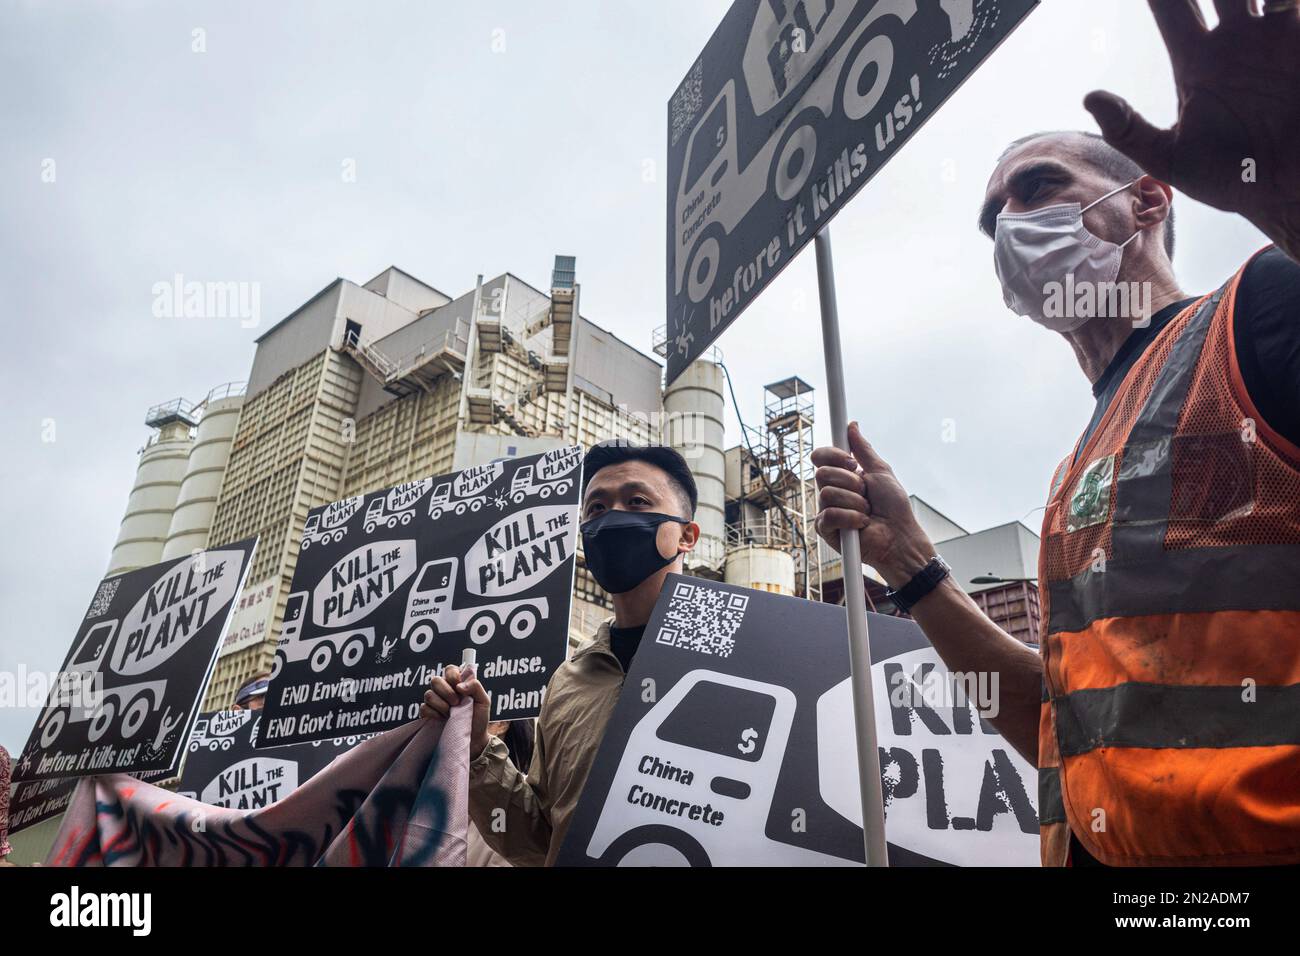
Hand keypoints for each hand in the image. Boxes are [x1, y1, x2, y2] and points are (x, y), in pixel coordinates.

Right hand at [420, 663, 491, 757]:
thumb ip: (475, 686)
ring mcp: (435, 702)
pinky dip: (434, 714)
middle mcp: (444, 690)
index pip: (449, 669)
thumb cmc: (479, 719)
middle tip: (457, 702)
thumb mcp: (484, 701)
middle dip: (447, 692)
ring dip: (441, 705)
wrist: (474, 740)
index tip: (459, 687)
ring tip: (451, 713)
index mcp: (458, 683)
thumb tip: (459, 685)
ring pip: (428, 694)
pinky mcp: (428, 714)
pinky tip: (443, 719)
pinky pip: (424, 708)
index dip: (452, 676)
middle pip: (435, 680)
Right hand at [812, 422, 934, 587]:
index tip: (852, 461)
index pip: (821, 457)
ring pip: (827, 494)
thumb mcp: (880, 472)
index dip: (833, 455)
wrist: (900, 536)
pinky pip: (829, 515)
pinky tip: (861, 524)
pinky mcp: (826, 530)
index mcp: (842, 476)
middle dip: (850, 482)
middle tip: (866, 493)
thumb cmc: (894, 507)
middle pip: (822, 473)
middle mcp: (831, 492)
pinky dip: (851, 518)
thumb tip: (852, 426)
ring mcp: (827, 511)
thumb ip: (864, 450)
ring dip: (854, 502)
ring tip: (867, 512)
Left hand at [1084, 1, 1299, 259]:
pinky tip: (1274, 2)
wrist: (1290, 192)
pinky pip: (1294, 3)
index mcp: (1195, 60)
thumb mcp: (1170, 159)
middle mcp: (1233, 39)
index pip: (1170, 5)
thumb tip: (1089, 97)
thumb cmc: (1230, 180)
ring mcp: (1274, 35)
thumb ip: (1128, 130)